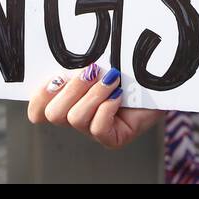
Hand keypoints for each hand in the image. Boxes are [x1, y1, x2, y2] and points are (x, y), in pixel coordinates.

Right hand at [27, 64, 163, 148]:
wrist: (161, 77)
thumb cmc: (128, 66)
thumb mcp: (100, 60)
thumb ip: (77, 63)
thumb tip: (61, 61)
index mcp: (68, 99)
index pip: (38, 111)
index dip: (40, 97)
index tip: (57, 77)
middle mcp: (77, 117)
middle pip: (53, 114)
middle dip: (72, 89)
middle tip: (93, 71)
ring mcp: (95, 130)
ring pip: (75, 119)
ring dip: (94, 94)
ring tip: (112, 79)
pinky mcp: (113, 138)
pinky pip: (98, 128)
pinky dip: (107, 108)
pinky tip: (119, 95)